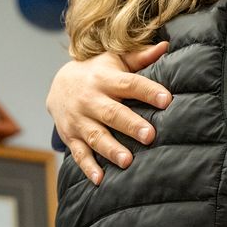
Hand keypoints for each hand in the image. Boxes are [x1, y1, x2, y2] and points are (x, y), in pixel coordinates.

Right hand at [46, 42, 170, 183]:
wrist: (58, 84)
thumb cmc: (98, 71)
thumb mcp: (115, 60)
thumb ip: (140, 57)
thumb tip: (165, 46)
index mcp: (105, 79)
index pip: (129, 84)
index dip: (148, 91)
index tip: (167, 99)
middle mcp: (90, 99)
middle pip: (112, 113)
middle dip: (130, 125)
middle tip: (150, 135)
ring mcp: (79, 120)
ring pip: (95, 136)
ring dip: (110, 149)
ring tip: (127, 161)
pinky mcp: (71, 136)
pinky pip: (79, 153)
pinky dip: (88, 167)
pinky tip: (100, 179)